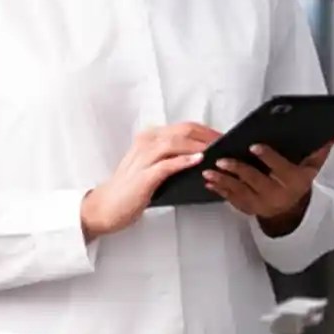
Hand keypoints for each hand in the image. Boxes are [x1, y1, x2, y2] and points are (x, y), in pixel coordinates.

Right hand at [81, 122, 220, 239]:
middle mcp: (145, 143)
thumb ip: (171, 157)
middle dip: (208, 136)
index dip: (207, 131)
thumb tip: (202, 156)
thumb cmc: (130, 189)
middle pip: (183, 131)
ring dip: (200, 145)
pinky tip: (198, 161)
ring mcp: (143, 158)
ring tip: (218, 150)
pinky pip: (167, 164)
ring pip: (176, 143)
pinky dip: (184, 161)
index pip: (184, 127)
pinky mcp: (143, 176)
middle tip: (228, 143)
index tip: (225, 139)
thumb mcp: (151, 166)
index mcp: (149, 138)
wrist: (105, 206)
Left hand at [203, 140, 333, 234]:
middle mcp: (277, 195)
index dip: (268, 157)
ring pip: (240, 192)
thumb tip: (331, 134)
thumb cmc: (297, 181)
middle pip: (256, 181)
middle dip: (238, 169)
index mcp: (294, 182)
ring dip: (223, 181)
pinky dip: (219, 190)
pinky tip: (209, 181)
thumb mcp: (311, 167)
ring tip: (209, 170)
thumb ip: (319, 150)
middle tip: (222, 159)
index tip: (254, 146)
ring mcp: (261, 204)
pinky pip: (231, 199)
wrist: (291, 208)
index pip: (281, 168)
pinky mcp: (248, 208)